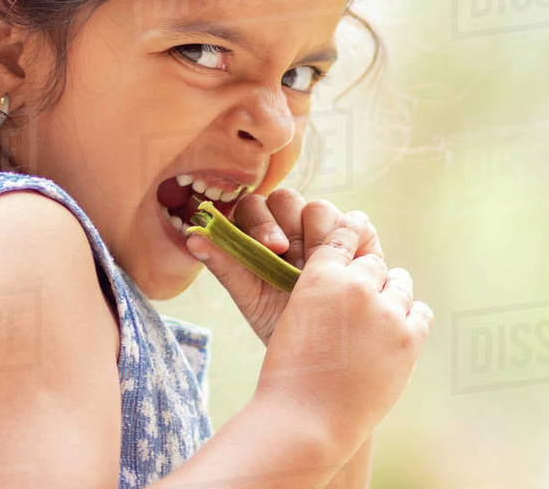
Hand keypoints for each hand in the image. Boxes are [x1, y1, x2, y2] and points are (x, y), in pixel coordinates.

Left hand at [184, 188, 383, 345]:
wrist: (323, 350)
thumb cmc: (280, 321)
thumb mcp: (250, 296)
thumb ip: (224, 264)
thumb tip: (191, 238)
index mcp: (260, 232)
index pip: (254, 207)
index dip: (261, 223)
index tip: (272, 248)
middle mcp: (291, 224)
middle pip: (285, 198)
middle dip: (287, 224)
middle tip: (289, 254)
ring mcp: (324, 227)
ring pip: (318, 207)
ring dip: (317, 235)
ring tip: (319, 267)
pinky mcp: (357, 234)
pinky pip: (354, 221)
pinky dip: (351, 237)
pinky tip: (347, 262)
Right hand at [255, 217, 432, 454]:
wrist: (308, 419)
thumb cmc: (291, 373)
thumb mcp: (295, 315)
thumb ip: (321, 290)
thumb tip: (349, 274)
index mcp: (320, 274)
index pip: (343, 235)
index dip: (351, 234)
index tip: (357, 233)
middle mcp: (356, 285)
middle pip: (374, 262)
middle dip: (370, 276)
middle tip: (362, 299)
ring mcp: (385, 311)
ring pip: (400, 283)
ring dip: (391, 294)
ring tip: (379, 318)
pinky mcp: (408, 338)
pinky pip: (421, 311)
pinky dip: (411, 317)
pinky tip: (398, 330)